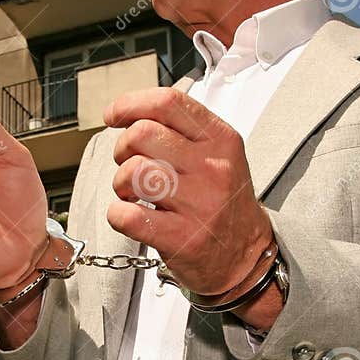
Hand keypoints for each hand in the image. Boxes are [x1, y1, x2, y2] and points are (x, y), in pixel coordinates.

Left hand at [103, 87, 274, 296]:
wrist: (246, 257)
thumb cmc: (223, 205)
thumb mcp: (217, 156)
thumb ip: (181, 132)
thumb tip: (130, 115)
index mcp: (220, 140)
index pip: (168, 102)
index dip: (130, 104)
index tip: (114, 115)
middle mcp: (211, 167)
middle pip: (142, 134)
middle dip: (122, 147)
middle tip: (129, 164)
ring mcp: (197, 203)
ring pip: (133, 171)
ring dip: (121, 182)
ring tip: (133, 193)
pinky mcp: (181, 237)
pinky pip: (127, 215)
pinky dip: (117, 215)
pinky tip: (131, 216)